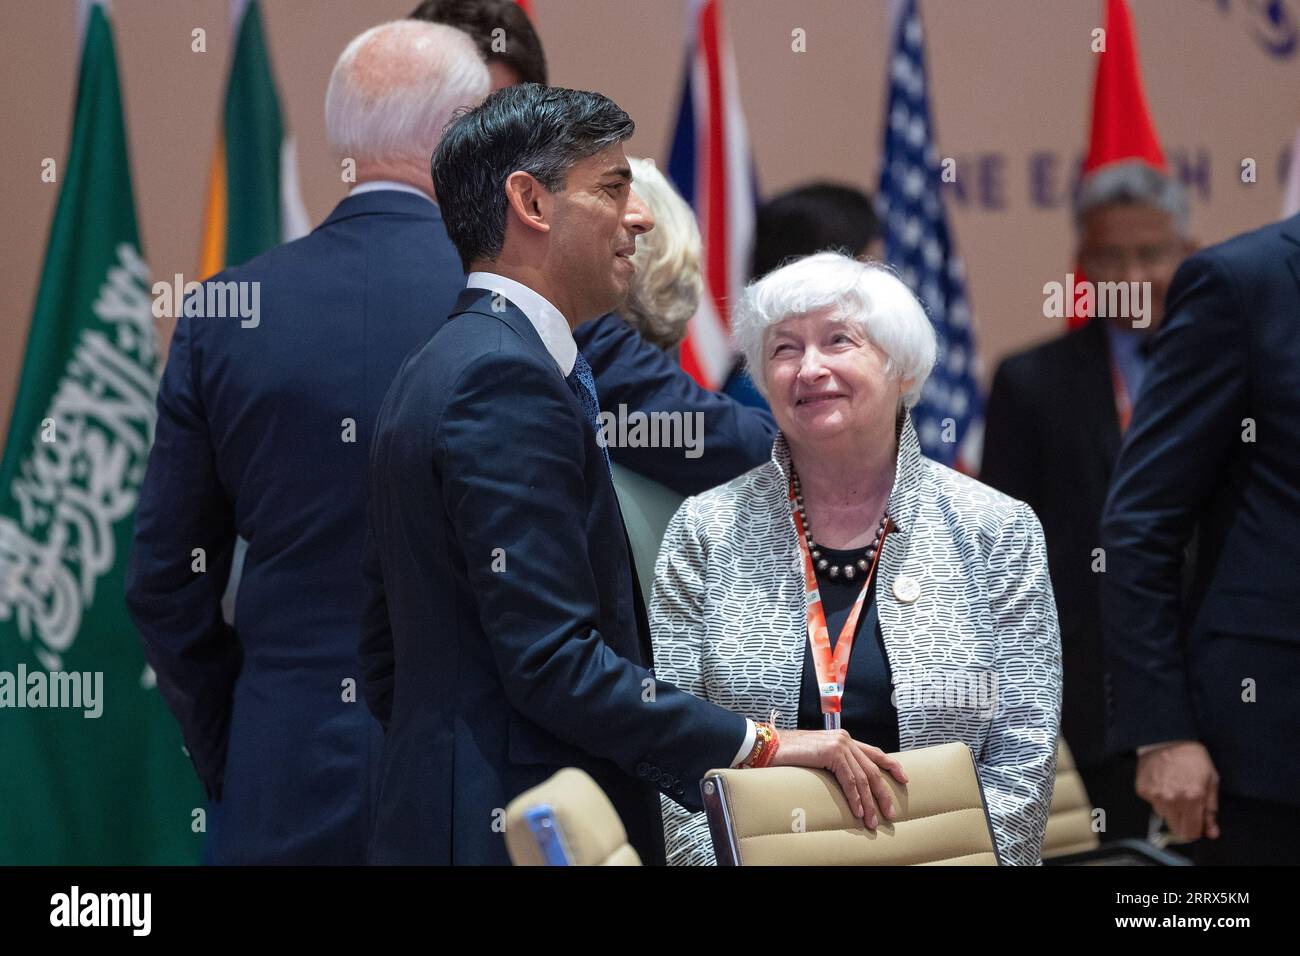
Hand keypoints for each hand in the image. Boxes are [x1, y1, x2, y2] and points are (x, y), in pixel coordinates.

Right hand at [769, 729, 908, 828]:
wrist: (770, 745)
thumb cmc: (790, 753)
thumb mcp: (819, 756)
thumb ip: (835, 762)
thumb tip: (848, 782)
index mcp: (843, 738)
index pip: (874, 752)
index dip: (891, 765)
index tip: (903, 778)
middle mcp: (845, 739)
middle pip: (872, 769)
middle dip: (883, 793)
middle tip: (890, 812)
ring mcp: (839, 744)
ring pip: (862, 778)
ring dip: (869, 802)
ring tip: (872, 820)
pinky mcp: (831, 753)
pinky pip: (849, 781)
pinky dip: (855, 798)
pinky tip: (858, 811)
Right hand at [1136, 741, 1219, 840]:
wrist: (1168, 738)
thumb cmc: (1192, 758)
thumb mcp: (1211, 782)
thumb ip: (1211, 810)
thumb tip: (1211, 832)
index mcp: (1192, 798)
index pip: (1190, 832)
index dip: (1195, 830)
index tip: (1196, 823)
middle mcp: (1172, 799)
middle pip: (1175, 828)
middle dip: (1183, 821)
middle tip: (1186, 805)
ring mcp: (1155, 795)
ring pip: (1164, 815)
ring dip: (1170, 808)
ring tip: (1174, 788)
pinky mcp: (1143, 789)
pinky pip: (1152, 802)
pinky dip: (1158, 797)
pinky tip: (1163, 782)